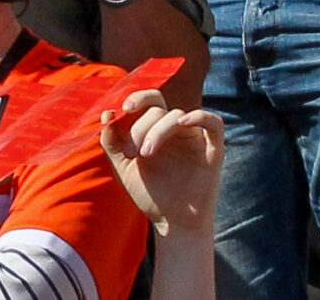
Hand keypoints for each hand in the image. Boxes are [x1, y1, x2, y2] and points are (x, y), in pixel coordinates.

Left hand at [98, 89, 225, 234]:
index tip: (123, 109)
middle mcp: (174, 130)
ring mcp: (194, 139)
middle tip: (131, 153)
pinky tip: (182, 122)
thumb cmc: (148, 194)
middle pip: (158, 109)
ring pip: (177, 116)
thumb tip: (105, 114)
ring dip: (157, 131)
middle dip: (139, 127)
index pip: (149, 100)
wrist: (170, 223)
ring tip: (145, 155)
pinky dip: (199, 116)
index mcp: (154, 129)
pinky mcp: (213, 151)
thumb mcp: (122, 167)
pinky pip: (214, 123)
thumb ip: (111, 142)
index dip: (136, 98)